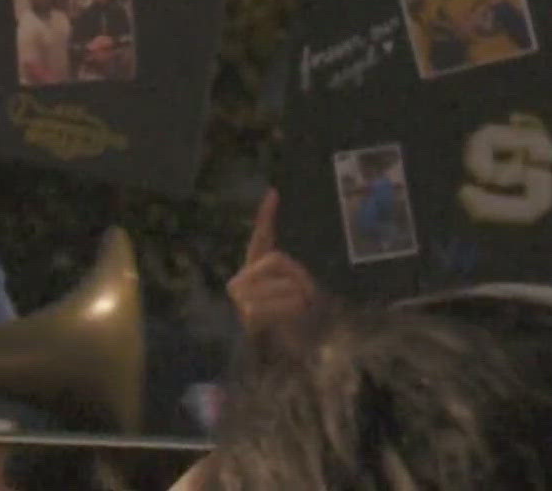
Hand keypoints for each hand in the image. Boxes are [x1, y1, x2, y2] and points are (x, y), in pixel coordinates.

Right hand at [226, 190, 322, 346]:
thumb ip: (297, 274)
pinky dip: (291, 309)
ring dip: (299, 297)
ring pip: (280, 281)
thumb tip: (298, 260)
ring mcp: (241, 297)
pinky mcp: (247, 313)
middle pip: (277, 259)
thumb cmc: (300, 325)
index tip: (274, 192)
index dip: (266, 215)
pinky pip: (278, 300)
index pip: (261, 237)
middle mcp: (243, 281)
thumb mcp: (304, 292)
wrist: (293, 358)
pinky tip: (290, 318)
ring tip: (300, 312)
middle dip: (299, 276)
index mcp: (258, 271)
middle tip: (309, 296)